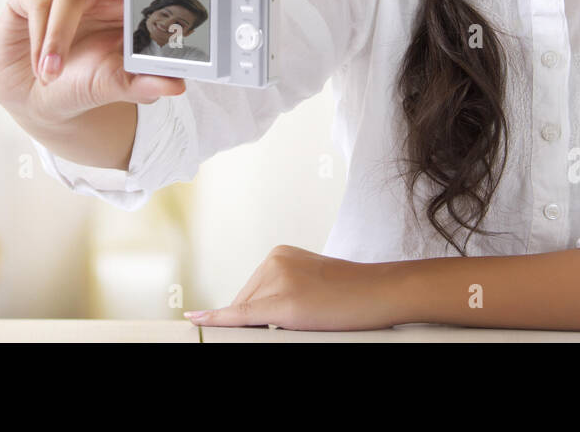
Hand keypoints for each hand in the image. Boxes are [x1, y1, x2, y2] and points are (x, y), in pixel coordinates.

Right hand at [0, 0, 186, 126]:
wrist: (39, 100)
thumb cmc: (83, 81)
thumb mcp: (115, 85)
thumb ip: (145, 84)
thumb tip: (178, 85)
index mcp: (126, 4)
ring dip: (61, 33)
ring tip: (54, 73)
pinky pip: (38, 0)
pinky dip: (41, 36)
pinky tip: (41, 66)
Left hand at [184, 245, 404, 330]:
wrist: (381, 292)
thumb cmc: (354, 291)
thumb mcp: (310, 280)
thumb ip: (282, 288)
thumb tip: (252, 311)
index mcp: (280, 253)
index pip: (251, 290)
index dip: (246, 310)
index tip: (212, 317)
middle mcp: (274, 261)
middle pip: (245, 301)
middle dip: (259, 318)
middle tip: (302, 317)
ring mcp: (278, 280)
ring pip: (248, 313)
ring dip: (264, 325)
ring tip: (309, 316)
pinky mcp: (283, 303)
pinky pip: (243, 316)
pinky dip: (219, 320)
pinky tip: (198, 321)